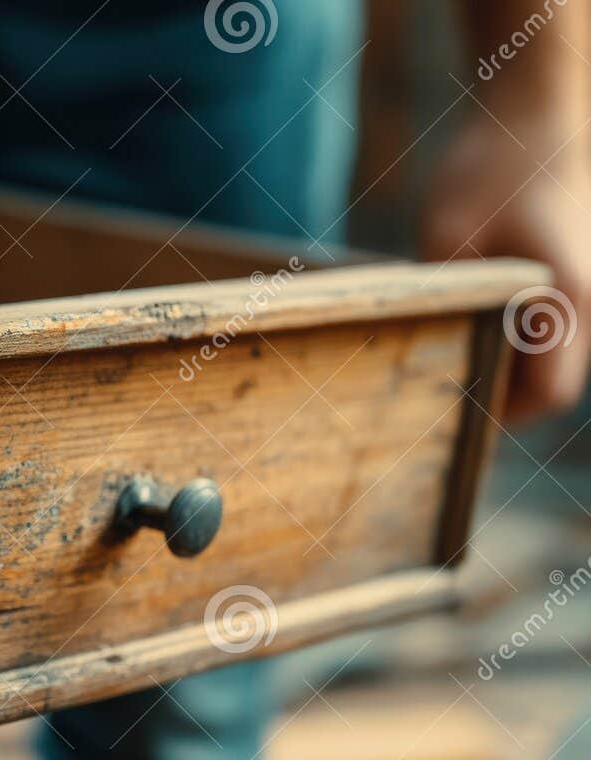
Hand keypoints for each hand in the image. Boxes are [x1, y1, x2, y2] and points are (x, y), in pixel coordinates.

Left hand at [423, 111, 590, 422]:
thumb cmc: (492, 166)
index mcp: (567, 296)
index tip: (445, 417)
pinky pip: (541, 330)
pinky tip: (459, 330)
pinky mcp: (565, 276)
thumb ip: (444, 295)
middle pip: (550, 385)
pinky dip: (507, 342)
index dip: (499, 415)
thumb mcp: (447, 235)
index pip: (547, 392)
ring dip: (502, 371)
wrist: (532, 112)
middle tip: (431, 401)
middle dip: (497, 399)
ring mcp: (580, 288)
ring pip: (546, 359)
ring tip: (439, 368)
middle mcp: (586, 300)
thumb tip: (416, 350)